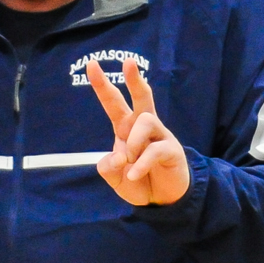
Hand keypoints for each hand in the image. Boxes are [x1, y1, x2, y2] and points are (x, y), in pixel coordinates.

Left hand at [86, 57, 189, 205]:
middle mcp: (143, 128)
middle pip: (142, 96)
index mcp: (126, 129)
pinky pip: (154, 150)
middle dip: (134, 79)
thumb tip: (118, 156)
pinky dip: (140, 165)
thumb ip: (108, 168)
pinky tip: (134, 175)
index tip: (91, 64)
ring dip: (133, 142)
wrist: (163, 200)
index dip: (102, 85)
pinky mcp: (172, 150)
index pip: (113, 102)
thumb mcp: (115, 179)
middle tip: (129, 62)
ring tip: (129, 162)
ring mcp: (160, 136)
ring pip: (145, 120)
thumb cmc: (139, 182)